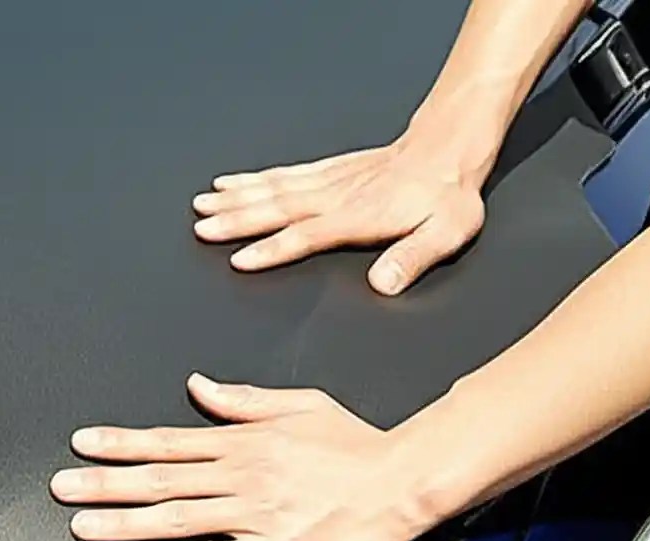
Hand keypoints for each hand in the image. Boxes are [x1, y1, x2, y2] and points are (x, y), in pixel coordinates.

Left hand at [50, 373, 436, 540]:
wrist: (402, 480)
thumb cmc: (358, 444)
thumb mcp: (298, 403)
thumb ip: (243, 399)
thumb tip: (199, 385)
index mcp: (244, 440)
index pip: (168, 440)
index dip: (120, 443)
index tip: (83, 444)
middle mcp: (241, 475)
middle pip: (160, 478)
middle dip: (105, 483)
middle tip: (63, 487)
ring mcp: (256, 513)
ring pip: (178, 516)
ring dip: (127, 522)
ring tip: (84, 524)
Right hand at [191, 132, 486, 294]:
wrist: (448, 148)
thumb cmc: (447, 196)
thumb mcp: (445, 232)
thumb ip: (413, 258)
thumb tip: (384, 284)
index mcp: (358, 217)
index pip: (307, 235)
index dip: (272, 249)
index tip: (239, 258)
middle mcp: (336, 197)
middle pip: (277, 209)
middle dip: (236, 220)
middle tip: (201, 228)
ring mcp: (329, 181)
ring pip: (273, 190)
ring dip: (236, 199)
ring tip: (202, 206)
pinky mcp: (328, 171)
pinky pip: (284, 175)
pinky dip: (253, 179)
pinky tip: (231, 183)